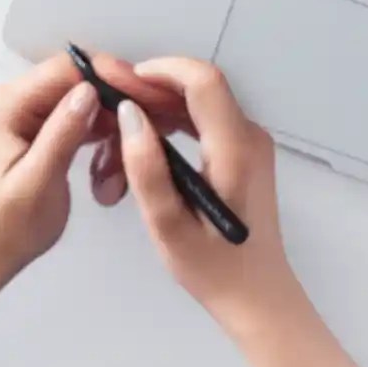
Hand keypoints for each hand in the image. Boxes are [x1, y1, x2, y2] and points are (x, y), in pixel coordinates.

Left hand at [0, 53, 181, 277]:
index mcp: (6, 106)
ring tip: (142, 136)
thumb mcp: (39, 180)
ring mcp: (26, 111)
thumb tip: (88, 90)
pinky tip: (118, 149)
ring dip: (111, 117)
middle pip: (76, 80)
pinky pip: (79, 114)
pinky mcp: (39, 125)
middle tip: (156, 117)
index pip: (64, 70)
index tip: (144, 92)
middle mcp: (13, 99)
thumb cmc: (10, 224)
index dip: (107, 75)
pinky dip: (101, 130)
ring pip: (82, 97)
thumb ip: (63, 133)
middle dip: (116, 97)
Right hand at [113, 57, 290, 325]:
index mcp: (236, 150)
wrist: (257, 295)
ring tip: (121, 124)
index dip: (161, 70)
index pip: (203, 81)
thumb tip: (130, 114)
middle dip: (151, 87)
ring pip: (200, 101)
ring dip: (159, 105)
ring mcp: (250, 143)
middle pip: (199, 87)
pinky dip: (173, 119)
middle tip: (110, 100)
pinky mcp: (244, 152)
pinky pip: (205, 119)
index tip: (123, 79)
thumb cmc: (215, 268)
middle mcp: (250, 137)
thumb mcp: (168, 225)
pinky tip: (146, 137)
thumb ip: (147, 167)